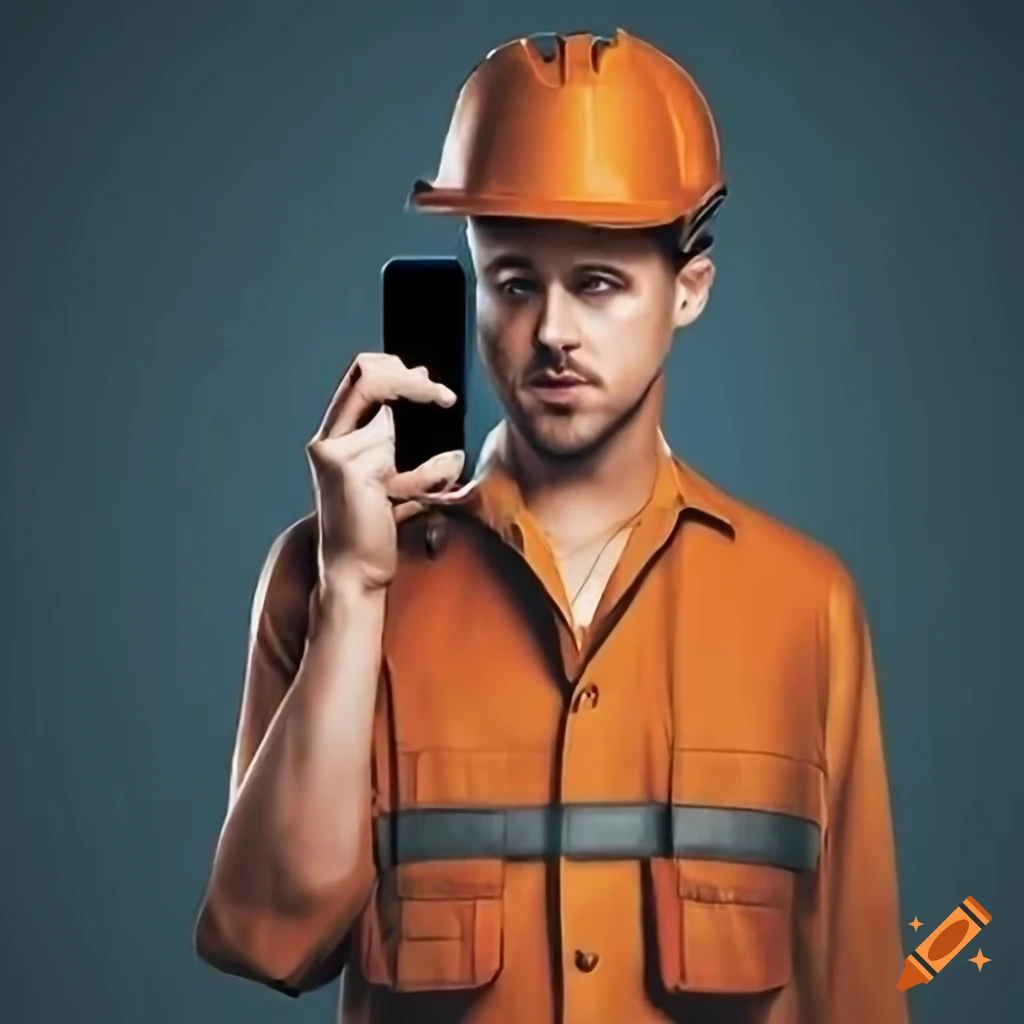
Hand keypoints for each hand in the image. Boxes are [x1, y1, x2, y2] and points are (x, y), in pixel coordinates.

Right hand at [305, 353, 464, 590]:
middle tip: (440, 394)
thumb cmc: (375, 528)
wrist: (356, 570)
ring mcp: (334, 452)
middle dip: (409, 379)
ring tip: (435, 471)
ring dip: (419, 438)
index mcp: (336, 438)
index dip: (394, 368)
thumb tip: (432, 414)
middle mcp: (328, 440)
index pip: (360, 377)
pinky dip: (424, 468)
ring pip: (387, 415)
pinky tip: (435, 483)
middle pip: (365, 375)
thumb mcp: (390, 478)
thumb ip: (398, 444)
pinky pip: (394, 448)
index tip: (428, 381)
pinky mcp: (349, 469)